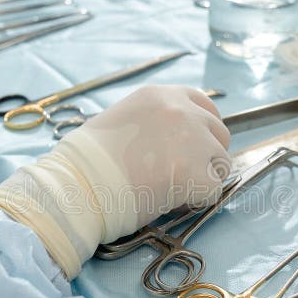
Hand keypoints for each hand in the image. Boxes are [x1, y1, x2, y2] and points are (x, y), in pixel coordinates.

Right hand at [0, 85, 230, 276]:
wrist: (77, 186)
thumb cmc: (88, 162)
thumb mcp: (122, 122)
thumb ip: (154, 124)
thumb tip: (174, 141)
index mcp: (161, 95)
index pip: (204, 105)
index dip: (204, 130)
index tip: (196, 148)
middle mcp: (181, 110)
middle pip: (219, 133)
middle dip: (207, 156)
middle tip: (182, 176)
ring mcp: (193, 139)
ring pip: (220, 163)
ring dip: (202, 179)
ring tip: (170, 189)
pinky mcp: (197, 173)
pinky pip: (212, 191)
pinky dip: (195, 201)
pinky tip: (169, 202)